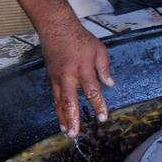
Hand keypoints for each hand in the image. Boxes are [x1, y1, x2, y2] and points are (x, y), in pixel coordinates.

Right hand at [40, 20, 114, 136]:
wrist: (56, 28)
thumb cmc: (80, 39)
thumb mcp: (99, 49)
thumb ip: (104, 68)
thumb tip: (110, 85)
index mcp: (83, 69)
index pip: (92, 90)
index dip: (98, 105)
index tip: (102, 118)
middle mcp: (68, 76)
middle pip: (70, 100)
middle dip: (73, 118)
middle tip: (75, 134)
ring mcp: (57, 79)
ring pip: (59, 102)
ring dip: (63, 118)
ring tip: (68, 133)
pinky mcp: (51, 79)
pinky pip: (55, 98)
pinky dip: (58, 111)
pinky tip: (61, 121)